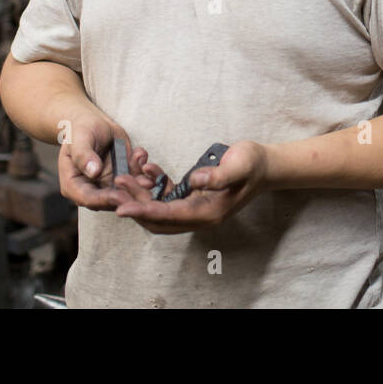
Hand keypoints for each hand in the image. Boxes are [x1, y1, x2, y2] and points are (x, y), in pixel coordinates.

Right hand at [57, 113, 149, 210]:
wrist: (94, 123)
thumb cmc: (80, 130)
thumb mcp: (79, 139)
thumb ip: (84, 155)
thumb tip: (93, 172)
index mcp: (73, 185)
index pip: (88, 198)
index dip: (105, 200)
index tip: (121, 196)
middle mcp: (92, 189)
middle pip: (110, 200)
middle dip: (129, 194)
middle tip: (144, 185)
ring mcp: (109, 184)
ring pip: (126, 190)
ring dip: (138, 181)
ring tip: (145, 167)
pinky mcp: (123, 176)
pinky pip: (135, 176)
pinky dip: (141, 167)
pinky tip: (141, 153)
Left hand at [112, 139, 268, 234]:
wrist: (265, 165)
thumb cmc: (252, 164)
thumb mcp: (239, 165)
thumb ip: (217, 176)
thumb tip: (193, 181)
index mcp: (208, 212)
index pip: (168, 216)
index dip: (142, 212)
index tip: (121, 208)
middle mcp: (200, 215)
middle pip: (158, 219)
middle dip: (135, 206)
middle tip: (117, 188)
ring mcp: (196, 208)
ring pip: (159, 209)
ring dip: (140, 197)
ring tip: (125, 178)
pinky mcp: (194, 198)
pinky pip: (167, 198)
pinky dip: (154, 187)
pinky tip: (147, 169)